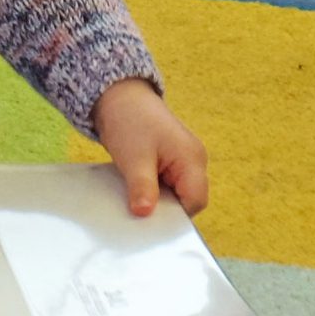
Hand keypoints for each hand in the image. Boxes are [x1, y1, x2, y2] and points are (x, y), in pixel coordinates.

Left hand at [91, 77, 207, 216]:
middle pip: (188, 199)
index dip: (176, 215)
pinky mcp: (171, 160)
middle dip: (166, 208)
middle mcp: (194, 160)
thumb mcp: (134, 159)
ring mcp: (184, 160)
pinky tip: (136, 188)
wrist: (118, 96)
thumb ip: (143, 188)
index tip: (151, 219)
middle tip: (140, 209)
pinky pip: (167, 184)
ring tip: (136, 196)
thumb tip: (145, 213)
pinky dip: (153, 190)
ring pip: (176, 193)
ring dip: (157, 199)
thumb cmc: (129, 121)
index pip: (196, 201)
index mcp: (193, 159)